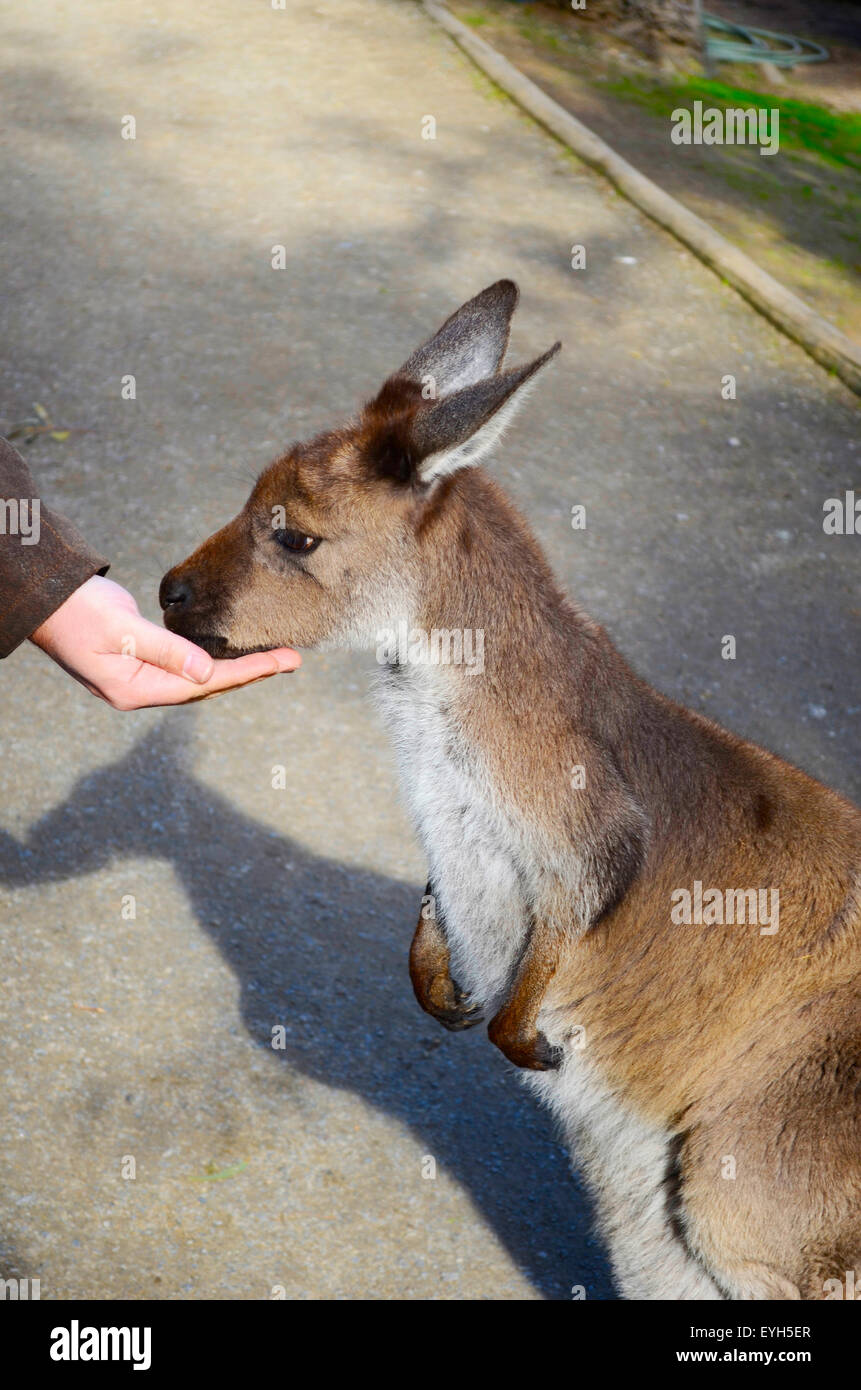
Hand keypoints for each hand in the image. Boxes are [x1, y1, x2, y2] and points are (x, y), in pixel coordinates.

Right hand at [30, 574, 300, 708]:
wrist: (44, 599)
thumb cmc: (78, 612)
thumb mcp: (122, 630)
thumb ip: (167, 651)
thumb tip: (208, 673)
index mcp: (135, 690)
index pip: (204, 685)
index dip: (247, 672)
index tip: (283, 662)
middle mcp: (141, 689)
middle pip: (207, 686)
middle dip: (250, 671)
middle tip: (293, 659)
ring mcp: (140, 676)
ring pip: (198, 677)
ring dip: (235, 667)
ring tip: (274, 657)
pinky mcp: (140, 659)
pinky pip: (185, 664)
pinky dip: (212, 658)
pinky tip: (233, 652)